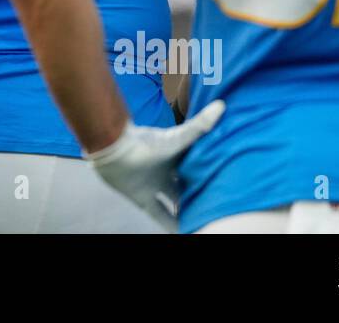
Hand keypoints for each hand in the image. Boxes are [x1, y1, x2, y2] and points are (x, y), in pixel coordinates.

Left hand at [88, 100, 224, 231]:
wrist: (114, 149)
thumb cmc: (147, 142)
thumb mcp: (178, 138)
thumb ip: (199, 126)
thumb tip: (221, 105)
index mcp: (178, 159)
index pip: (198, 170)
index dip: (210, 177)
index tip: (225, 186)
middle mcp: (168, 172)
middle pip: (188, 187)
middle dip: (199, 195)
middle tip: (215, 206)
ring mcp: (155, 186)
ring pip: (175, 202)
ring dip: (186, 210)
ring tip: (202, 219)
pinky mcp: (143, 199)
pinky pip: (160, 215)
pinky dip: (170, 225)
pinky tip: (181, 233)